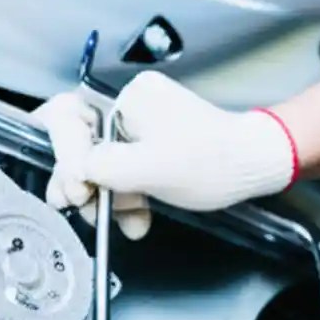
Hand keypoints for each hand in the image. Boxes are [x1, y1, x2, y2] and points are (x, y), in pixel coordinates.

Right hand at [34, 72, 298, 239]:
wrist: (255, 167)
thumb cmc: (211, 162)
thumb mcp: (148, 169)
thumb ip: (100, 168)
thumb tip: (73, 174)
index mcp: (127, 99)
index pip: (69, 119)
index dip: (64, 157)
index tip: (76, 191)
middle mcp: (129, 106)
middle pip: (83, 145)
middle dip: (86, 184)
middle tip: (87, 210)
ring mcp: (140, 127)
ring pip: (103, 165)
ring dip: (110, 198)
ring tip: (127, 221)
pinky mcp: (152, 147)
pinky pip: (124, 172)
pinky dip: (128, 197)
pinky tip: (137, 220)